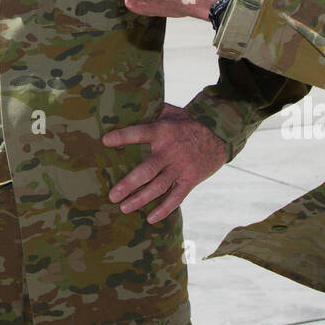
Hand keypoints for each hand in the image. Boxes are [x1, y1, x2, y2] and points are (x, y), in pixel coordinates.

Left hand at [103, 105, 225, 223]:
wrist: (219, 135)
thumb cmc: (187, 122)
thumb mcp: (170, 111)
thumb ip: (151, 111)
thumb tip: (127, 105)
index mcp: (162, 131)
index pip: (140, 133)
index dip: (123, 137)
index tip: (105, 141)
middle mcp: (170, 151)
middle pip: (148, 170)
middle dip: (129, 184)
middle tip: (112, 196)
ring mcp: (181, 167)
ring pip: (159, 187)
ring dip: (141, 199)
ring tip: (124, 208)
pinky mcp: (190, 179)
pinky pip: (177, 197)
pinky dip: (164, 209)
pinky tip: (150, 218)